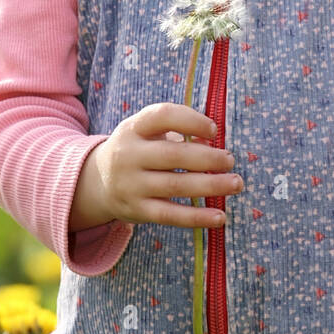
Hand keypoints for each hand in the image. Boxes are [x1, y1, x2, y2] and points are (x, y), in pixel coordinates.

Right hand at [69, 103, 243, 231]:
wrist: (97, 183)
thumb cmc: (137, 151)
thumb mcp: (147, 133)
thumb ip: (177, 131)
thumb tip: (213, 143)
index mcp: (133, 128)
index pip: (163, 116)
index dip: (191, 120)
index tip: (214, 130)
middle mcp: (128, 155)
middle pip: (173, 155)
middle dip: (208, 158)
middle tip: (230, 160)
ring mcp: (131, 185)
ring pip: (176, 186)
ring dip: (211, 186)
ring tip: (236, 184)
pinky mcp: (137, 211)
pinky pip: (171, 215)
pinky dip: (197, 217)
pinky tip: (221, 217)